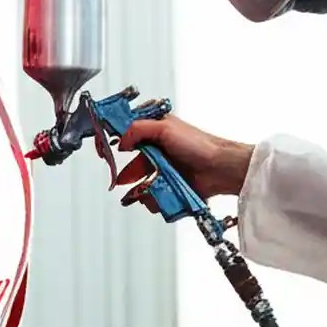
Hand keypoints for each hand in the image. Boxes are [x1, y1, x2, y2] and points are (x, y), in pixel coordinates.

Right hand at [116, 115, 253, 198]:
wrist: (220, 169)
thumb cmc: (200, 145)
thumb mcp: (164, 128)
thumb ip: (137, 129)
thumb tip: (121, 140)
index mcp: (156, 131)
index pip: (130, 135)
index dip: (116, 141)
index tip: (105, 150)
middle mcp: (159, 150)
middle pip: (133, 164)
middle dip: (127, 174)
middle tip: (120, 180)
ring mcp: (165, 169)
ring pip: (142, 183)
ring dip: (139, 190)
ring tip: (140, 192)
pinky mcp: (170, 186)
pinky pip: (154, 196)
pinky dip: (152, 199)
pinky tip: (155, 197)